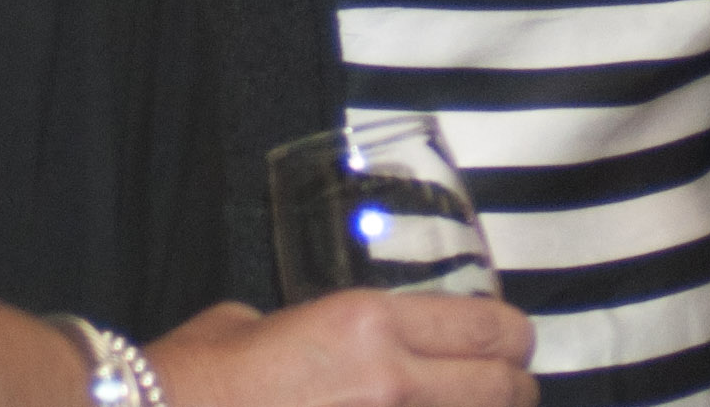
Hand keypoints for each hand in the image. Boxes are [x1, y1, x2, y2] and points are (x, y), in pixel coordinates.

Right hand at [141, 291, 535, 406]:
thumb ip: (309, 326)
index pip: (486, 327)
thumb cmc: (194, 377)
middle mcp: (391, 383)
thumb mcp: (255, 324)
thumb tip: (315, 336)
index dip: (513, 337)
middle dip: (515, 386)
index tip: (514, 344)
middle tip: (512, 386)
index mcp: (368, 325)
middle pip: (502, 387)